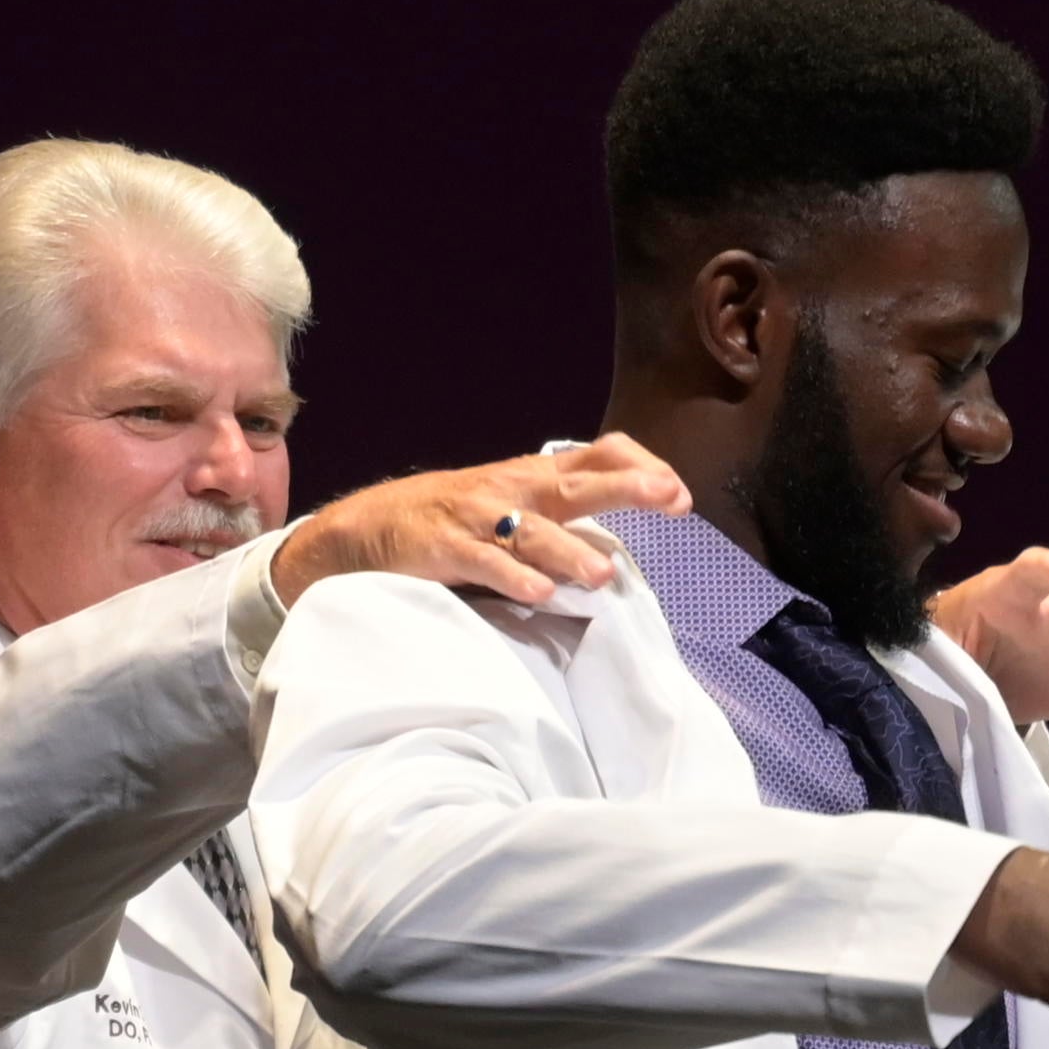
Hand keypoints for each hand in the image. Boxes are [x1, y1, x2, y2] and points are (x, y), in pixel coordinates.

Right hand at [270, 434, 692, 608]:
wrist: (369, 526)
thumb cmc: (454, 521)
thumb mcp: (512, 506)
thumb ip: (562, 519)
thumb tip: (621, 547)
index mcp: (535, 477)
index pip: (599, 454)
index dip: (641, 467)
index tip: (679, 494)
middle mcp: (513, 490)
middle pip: (578, 482)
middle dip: (626, 489)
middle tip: (669, 498)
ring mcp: (478, 517)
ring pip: (532, 530)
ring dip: (569, 552)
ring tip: (602, 576)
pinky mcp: (445, 547)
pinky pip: (482, 562)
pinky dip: (511, 578)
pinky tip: (537, 594)